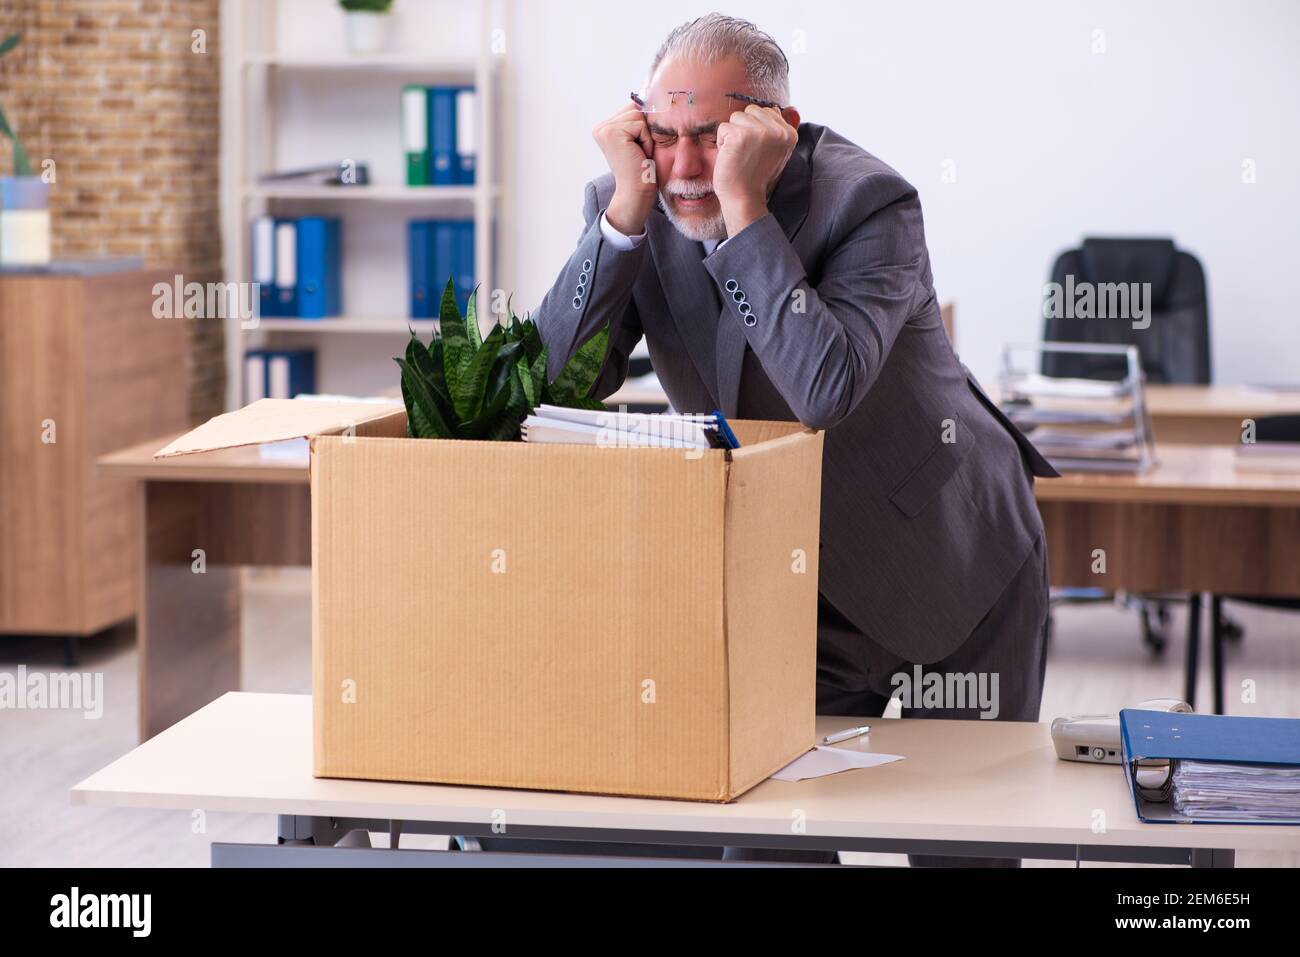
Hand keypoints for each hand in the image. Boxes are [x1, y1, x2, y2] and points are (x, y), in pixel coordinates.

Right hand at [592, 101, 656, 235]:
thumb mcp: (641, 139)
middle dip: (646, 130)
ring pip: (639, 115)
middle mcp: (601, 127)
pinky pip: (641, 124)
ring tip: (640, 154)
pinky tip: (639, 155)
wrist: (637, 193)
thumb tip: (653, 92)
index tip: (640, 148)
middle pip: (636, 108)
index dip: (645, 126)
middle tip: (640, 153)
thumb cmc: (643, 170)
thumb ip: (640, 118)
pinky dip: (646, 140)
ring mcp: (604, 129)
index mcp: (606, 128)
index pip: (633, 108)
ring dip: (647, 136)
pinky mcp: (611, 132)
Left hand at [712, 105, 797, 235]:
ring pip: (736, 117)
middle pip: (750, 111)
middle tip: (747, 153)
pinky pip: (723, 127)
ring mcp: (760, 132)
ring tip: (738, 154)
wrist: (744, 198)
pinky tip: (731, 157)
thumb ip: (779, 130)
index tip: (757, 151)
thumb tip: (786, 108)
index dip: (755, 130)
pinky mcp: (741, 135)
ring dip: (732, 135)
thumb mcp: (777, 151)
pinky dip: (722, 143)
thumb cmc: (756, 176)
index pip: (766, 111)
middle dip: (743, 129)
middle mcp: (778, 130)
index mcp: (789, 133)